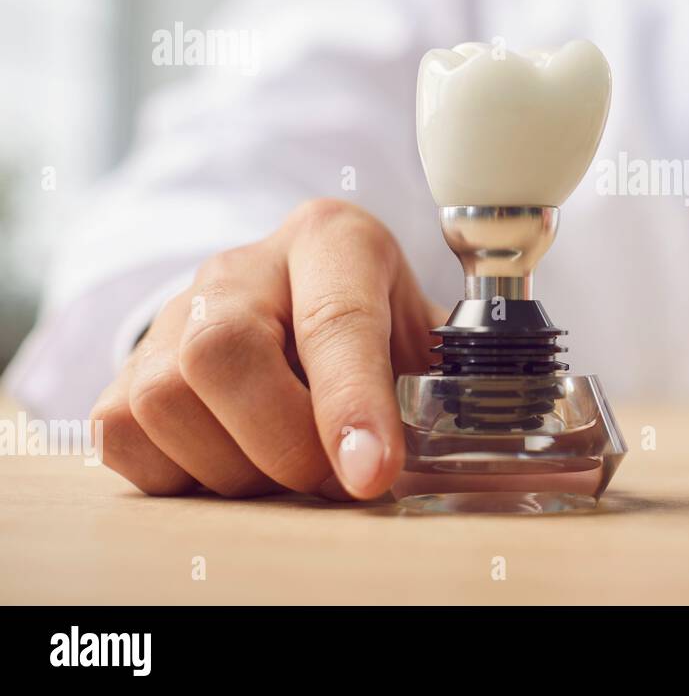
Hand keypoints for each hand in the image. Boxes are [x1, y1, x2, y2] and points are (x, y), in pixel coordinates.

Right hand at [91, 199, 444, 498]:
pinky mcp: (129, 363)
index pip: (336, 318)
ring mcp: (176, 311)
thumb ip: (460, 388)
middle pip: (224, 350)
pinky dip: (182, 474)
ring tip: (288, 468)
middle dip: (283, 440)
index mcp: (334, 241)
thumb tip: (531, 460)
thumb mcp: (428, 344)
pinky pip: (124, 433)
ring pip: (166, 399)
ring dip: (237, 467)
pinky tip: (235, 461)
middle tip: (332, 478)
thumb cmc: (377, 334)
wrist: (297, 309)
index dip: (352, 403)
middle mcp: (245, 265)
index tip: (372, 474)